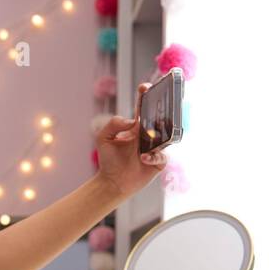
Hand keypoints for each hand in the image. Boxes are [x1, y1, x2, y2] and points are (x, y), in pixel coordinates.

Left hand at [94, 81, 168, 197]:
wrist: (112, 182)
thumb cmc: (108, 160)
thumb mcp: (103, 138)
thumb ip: (114, 124)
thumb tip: (132, 121)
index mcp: (136, 127)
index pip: (142, 109)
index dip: (145, 96)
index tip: (145, 87)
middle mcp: (147, 135)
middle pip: (159, 119)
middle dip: (162, 111)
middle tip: (160, 107)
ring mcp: (155, 148)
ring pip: (165, 137)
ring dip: (159, 136)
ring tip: (150, 137)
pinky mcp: (158, 162)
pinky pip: (162, 156)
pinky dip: (154, 156)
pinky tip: (143, 158)